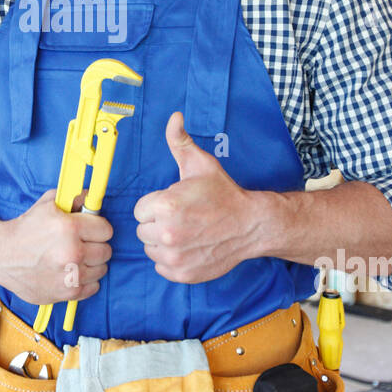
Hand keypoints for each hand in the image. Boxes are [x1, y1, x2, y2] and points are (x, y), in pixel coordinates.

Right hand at [0, 188, 111, 305]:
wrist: (2, 256)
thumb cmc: (25, 230)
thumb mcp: (48, 204)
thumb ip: (74, 197)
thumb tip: (92, 197)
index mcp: (69, 228)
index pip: (106, 230)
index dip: (97, 228)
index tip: (90, 229)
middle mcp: (72, 253)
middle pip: (106, 251)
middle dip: (95, 245)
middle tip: (80, 243)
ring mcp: (70, 276)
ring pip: (101, 269)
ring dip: (91, 264)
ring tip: (73, 258)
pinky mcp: (67, 293)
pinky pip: (93, 287)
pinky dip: (85, 280)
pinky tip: (71, 272)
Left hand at [133, 111, 262, 282]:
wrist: (251, 224)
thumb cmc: (223, 194)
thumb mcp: (201, 164)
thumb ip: (180, 141)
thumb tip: (174, 117)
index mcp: (166, 205)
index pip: (140, 210)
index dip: (156, 205)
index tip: (175, 203)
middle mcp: (167, 233)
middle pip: (143, 230)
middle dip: (158, 223)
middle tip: (182, 218)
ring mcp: (175, 256)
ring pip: (151, 249)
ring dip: (163, 242)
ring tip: (186, 232)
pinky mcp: (182, 273)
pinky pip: (161, 266)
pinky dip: (172, 260)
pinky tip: (189, 247)